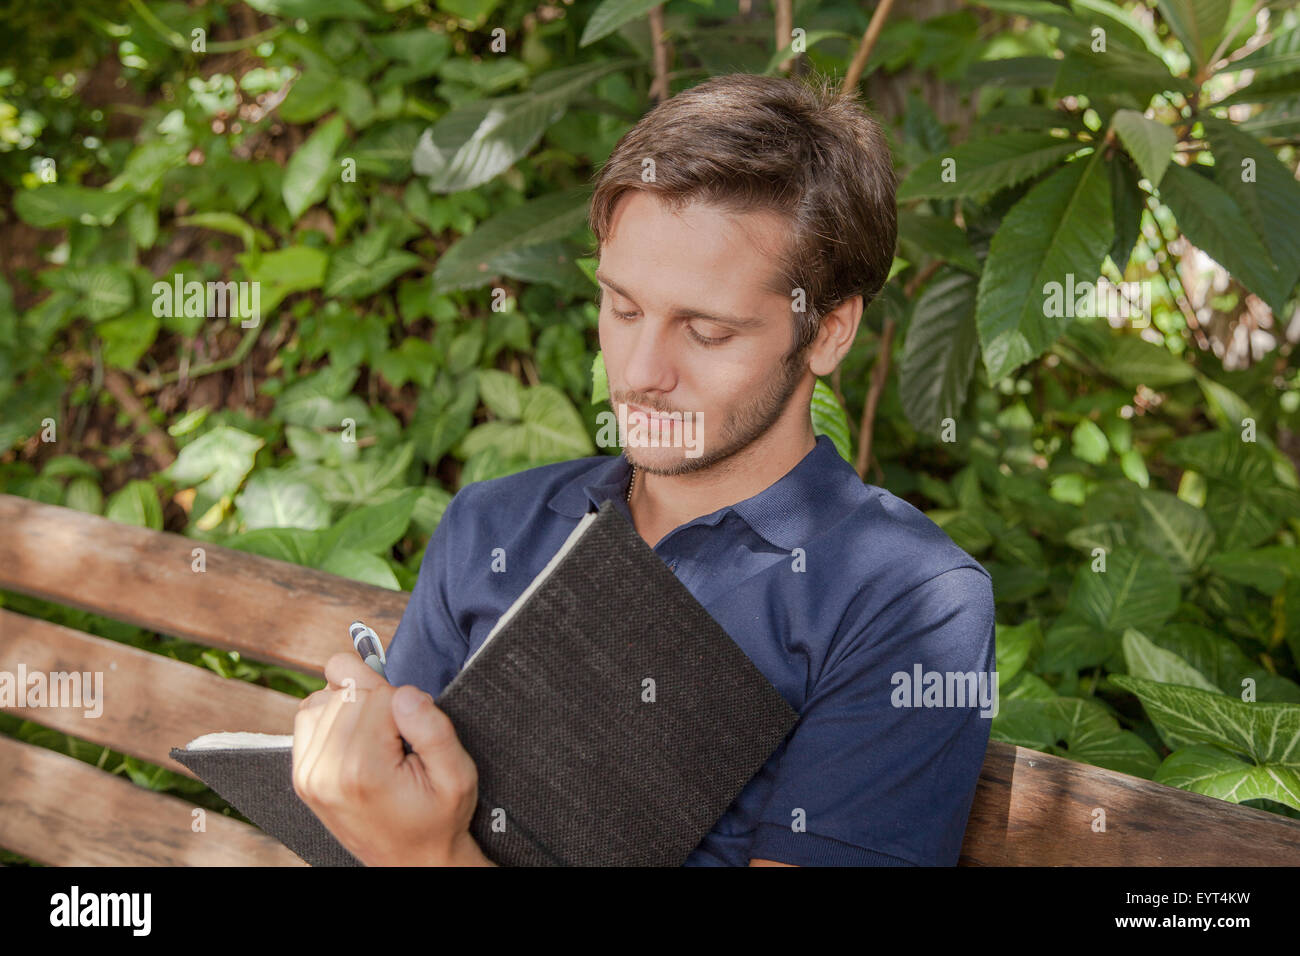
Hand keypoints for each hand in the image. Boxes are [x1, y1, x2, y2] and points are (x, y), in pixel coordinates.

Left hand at [292, 652, 493, 865]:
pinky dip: (333, 713)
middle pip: (350, 692)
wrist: (413, 862)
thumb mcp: (458, 776)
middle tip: (400, 736)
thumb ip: (434, 730)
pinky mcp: (301, 774)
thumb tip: (404, 693)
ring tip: (379, 734)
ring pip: (326, 698)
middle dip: (379, 702)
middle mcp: (326, 771)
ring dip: (354, 704)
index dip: (407, 702)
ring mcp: (308, 774)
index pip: (379, 695)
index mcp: (363, 771)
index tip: (417, 730)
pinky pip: (309, 715)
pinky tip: (356, 734)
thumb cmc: (437, 818)